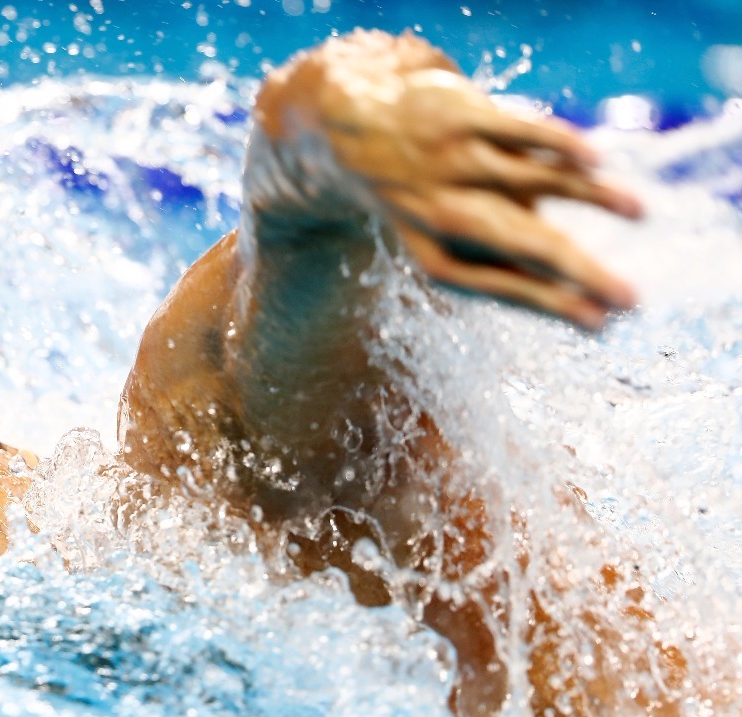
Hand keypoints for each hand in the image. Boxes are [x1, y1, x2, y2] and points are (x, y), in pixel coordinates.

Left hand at [323, 64, 641, 328]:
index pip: (506, 286)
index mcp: (440, 256)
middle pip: (521, 243)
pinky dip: (557, 144)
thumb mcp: (442, 242)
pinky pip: (518, 131)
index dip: (554, 304)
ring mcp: (454, 163)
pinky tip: (596, 159)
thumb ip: (500, 263)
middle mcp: (446, 213)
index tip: (602, 322)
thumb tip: (571, 296)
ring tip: (638, 211)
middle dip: (576, 271)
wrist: (354, 132)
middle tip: (629, 295)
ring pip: (530, 180)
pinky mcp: (462, 117)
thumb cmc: (421, 200)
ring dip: (589, 196)